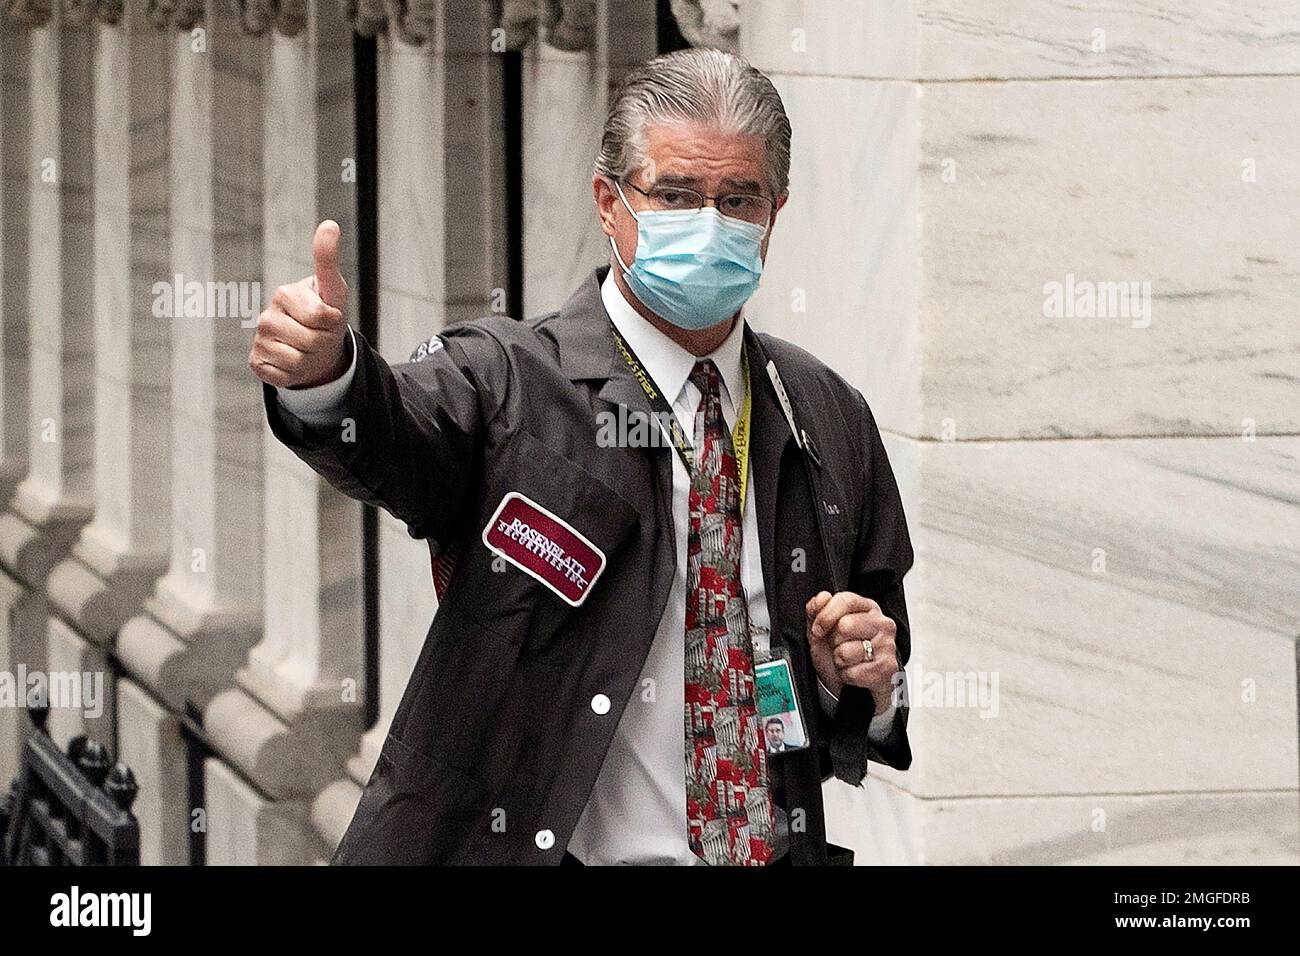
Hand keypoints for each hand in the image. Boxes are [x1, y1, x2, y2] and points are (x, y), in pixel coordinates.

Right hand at [249, 220, 349, 388]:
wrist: (317, 347)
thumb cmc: (326, 314)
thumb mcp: (333, 289)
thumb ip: (328, 259)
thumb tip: (330, 224)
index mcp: (285, 294)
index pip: (321, 316)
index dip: (334, 321)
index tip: (330, 316)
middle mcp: (266, 316)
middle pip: (311, 341)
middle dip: (324, 342)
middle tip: (320, 335)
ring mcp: (259, 340)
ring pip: (298, 361)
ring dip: (311, 359)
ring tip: (308, 348)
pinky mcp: (257, 363)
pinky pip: (283, 376)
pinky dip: (295, 374)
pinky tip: (294, 362)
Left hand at [805, 590, 898, 715]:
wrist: (854, 685)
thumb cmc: (840, 652)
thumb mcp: (823, 629)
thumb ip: (817, 609)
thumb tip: (822, 598)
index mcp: (867, 608)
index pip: (846, 600)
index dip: (826, 615)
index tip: (817, 629)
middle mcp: (882, 624)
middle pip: (845, 626)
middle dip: (834, 641)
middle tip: (839, 647)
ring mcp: (888, 646)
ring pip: (847, 651)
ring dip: (839, 661)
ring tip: (848, 661)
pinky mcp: (888, 669)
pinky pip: (852, 673)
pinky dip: (846, 676)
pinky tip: (855, 673)